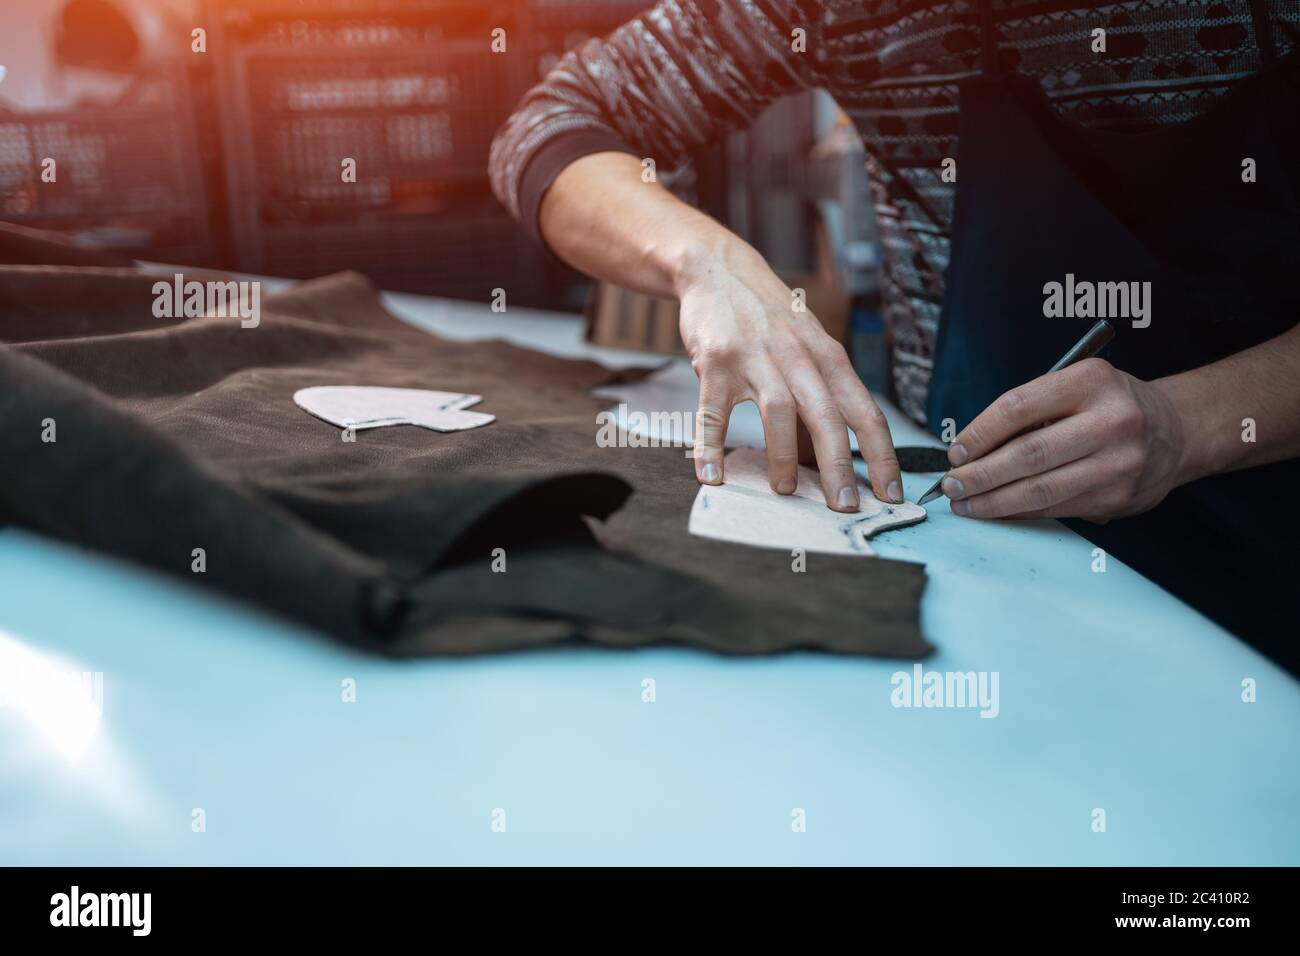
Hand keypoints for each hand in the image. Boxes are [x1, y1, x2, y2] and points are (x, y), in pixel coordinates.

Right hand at [677, 245, 901, 511]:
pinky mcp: (716, 364)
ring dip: (784, 458)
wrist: (718, 270)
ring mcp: (756, 359)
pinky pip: (714, 414)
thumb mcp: (808, 346)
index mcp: (828, 358)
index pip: (866, 412)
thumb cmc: (769, 319)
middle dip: (840, 468)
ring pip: (779, 413)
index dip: (882, 456)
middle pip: (827, 417)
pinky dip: (711, 448)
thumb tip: (830, 457)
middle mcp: (797, 357)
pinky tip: (713, 477)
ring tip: (786, 492)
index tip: (891, 495)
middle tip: (846, 507)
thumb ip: (822, 393)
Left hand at [939, 359, 1188, 520]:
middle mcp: (1110, 420)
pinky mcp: (1119, 497)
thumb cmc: (1110, 405)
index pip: (1019, 407)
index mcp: (1092, 381)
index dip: (979, 433)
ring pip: (1040, 489)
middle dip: (980, 475)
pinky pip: (1057, 509)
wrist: (1177, 431)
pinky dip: (1020, 512)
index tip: (955, 452)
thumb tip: (971, 450)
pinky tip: (997, 511)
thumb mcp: (1077, 386)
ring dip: (993, 501)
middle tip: (951, 485)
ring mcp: (1118, 462)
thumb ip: (1031, 410)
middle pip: (1027, 453)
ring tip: (964, 504)